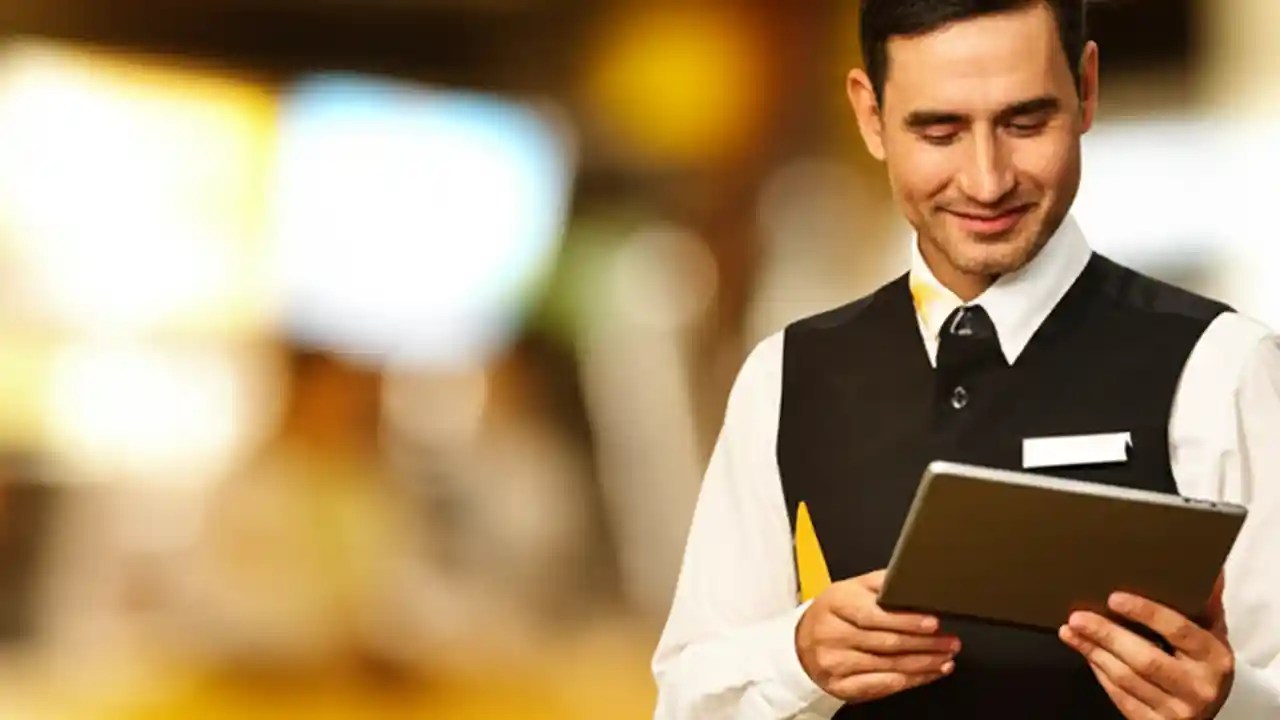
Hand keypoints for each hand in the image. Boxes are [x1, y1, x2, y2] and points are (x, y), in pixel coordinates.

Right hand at [796, 569, 959, 703]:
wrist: (802, 643)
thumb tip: (914, 580)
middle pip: (886, 642)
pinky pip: (880, 686)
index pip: (874, 613)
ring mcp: (834, 662)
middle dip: (925, 644)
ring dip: (923, 664)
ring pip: (888, 665)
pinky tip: (926, 674)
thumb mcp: (851, 588)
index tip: (933, 622)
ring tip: (945, 657)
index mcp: (836, 602)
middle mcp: (832, 633)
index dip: (907, 620)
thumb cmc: (834, 613)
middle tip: (950, 642)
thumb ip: (881, 584)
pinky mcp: (838, 685)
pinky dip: (908, 681)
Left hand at [1059, 576, 1232, 719]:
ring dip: (1094, 652)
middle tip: (1077, 616)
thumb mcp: (1211, 634)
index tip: (1114, 598)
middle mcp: (1198, 687)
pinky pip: (1121, 698)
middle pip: (1146, 659)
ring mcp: (1177, 711)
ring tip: (1070, 631)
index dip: (1146, 613)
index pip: (1178, 630)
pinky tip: (1085, 653)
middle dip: (1107, 635)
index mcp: (1214, 657)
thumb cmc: (1203, 662)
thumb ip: (1203, 604)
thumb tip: (1208, 567)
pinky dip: (1099, 673)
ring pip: (1127, 679)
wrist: (1211, 712)